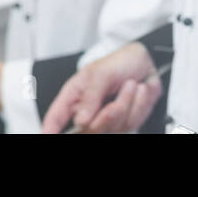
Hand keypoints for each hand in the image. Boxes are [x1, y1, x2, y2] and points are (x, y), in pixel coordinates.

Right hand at [41, 41, 161, 133]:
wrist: (149, 61)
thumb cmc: (121, 61)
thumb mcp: (102, 72)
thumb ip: (91, 96)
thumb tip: (81, 121)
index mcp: (75, 95)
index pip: (56, 117)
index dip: (50, 129)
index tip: (48, 135)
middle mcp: (88, 110)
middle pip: (88, 130)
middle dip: (107, 117)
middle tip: (115, 103)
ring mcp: (107, 119)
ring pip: (114, 128)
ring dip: (127, 104)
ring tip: (132, 85)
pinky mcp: (125, 122)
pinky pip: (132, 124)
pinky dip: (139, 106)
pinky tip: (140, 91)